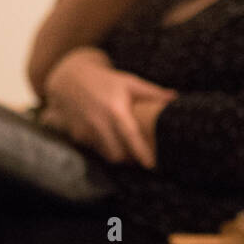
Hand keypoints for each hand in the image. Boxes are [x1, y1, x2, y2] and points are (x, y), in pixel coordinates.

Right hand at [41, 47, 175, 167]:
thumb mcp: (129, 83)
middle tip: (142, 158)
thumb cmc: (106, 81)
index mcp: (115, 110)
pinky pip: (95, 149)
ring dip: (118, 155)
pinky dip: (105, 148)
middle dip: (130, 159)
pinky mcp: (76, 135)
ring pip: (105, 154)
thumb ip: (152, 93)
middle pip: (117, 154)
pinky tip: (112, 140)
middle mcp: (98, 122)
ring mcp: (85, 130)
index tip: (152, 165)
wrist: (69, 79)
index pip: (131, 137)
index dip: (141, 153)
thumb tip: (175, 98)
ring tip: (129, 150)